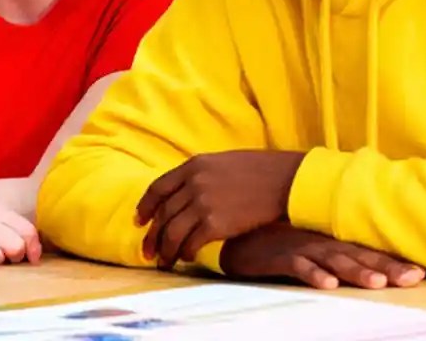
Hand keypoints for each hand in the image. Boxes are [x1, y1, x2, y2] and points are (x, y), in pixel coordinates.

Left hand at [136, 150, 304, 266]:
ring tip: (165, 262)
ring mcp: (203, 203)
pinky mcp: (216, 224)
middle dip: (152, 236)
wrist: (286, 180)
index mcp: (193, 166)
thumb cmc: (260, 171)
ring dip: (166, 251)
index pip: (158, 188)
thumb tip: (185, 194)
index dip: (146, 207)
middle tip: (147, 252)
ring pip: (173, 232)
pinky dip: (186, 253)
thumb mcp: (223, 162)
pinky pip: (191, 243)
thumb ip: (201, 175)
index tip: (139, 221)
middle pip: (163, 214)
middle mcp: (193, 183)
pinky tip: (188, 258)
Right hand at [221, 224, 425, 289]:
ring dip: (355, 271)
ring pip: (333, 261)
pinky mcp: (278, 256)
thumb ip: (334, 250)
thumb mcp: (308, 242)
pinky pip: (297, 266)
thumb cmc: (276, 238)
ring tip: (376, 283)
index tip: (420, 273)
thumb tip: (366, 264)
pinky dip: (312, 274)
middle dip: (385, 268)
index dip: (392, 261)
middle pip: (358, 256)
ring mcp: (300, 248)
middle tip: (412, 278)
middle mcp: (321, 243)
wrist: (235, 230)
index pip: (367, 251)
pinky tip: (327, 284)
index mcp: (330, 241)